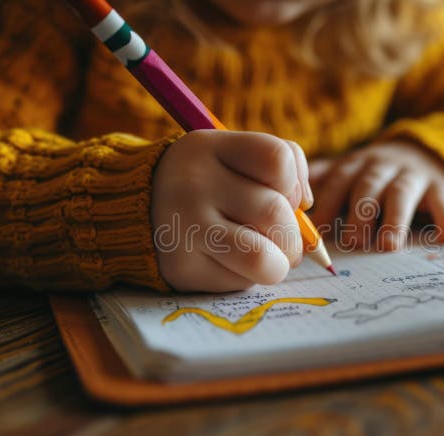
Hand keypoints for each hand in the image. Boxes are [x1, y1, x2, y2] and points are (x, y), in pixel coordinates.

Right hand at [152, 130, 312, 291]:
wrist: (137, 210)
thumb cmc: (206, 182)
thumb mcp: (230, 156)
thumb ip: (275, 168)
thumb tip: (306, 207)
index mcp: (210, 147)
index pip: (278, 158)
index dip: (295, 182)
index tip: (285, 193)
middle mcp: (193, 183)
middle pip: (275, 212)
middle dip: (292, 234)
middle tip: (283, 239)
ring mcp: (184, 227)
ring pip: (262, 256)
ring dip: (279, 263)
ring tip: (273, 259)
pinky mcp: (182, 267)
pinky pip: (240, 281)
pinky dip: (248, 277)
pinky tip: (232, 263)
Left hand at [310, 141, 443, 250]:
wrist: (425, 151)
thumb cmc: (374, 174)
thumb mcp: (347, 170)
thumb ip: (320, 181)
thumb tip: (282, 198)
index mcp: (355, 165)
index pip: (338, 181)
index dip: (329, 203)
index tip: (318, 231)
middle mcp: (382, 167)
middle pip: (368, 186)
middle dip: (359, 213)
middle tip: (352, 241)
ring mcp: (413, 176)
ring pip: (402, 194)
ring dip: (395, 219)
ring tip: (388, 246)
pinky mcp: (441, 187)